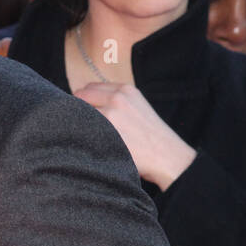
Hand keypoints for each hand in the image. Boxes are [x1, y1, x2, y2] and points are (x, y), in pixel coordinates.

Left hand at [73, 82, 196, 190]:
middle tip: (81, 125)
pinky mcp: (106, 132)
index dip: (83, 100)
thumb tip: (86, 102)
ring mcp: (110, 115)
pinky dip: (80, 137)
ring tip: (86, 137)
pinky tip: (88, 146)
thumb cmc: (152, 138)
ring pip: (78, 114)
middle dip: (77, 110)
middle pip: (80, 97)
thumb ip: (115, 100)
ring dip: (78, 124)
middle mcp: (116, 98)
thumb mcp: (137, 107)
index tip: (82, 111)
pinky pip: (81, 131)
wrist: (168, 158)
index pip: (89, 88)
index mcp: (125, 90)